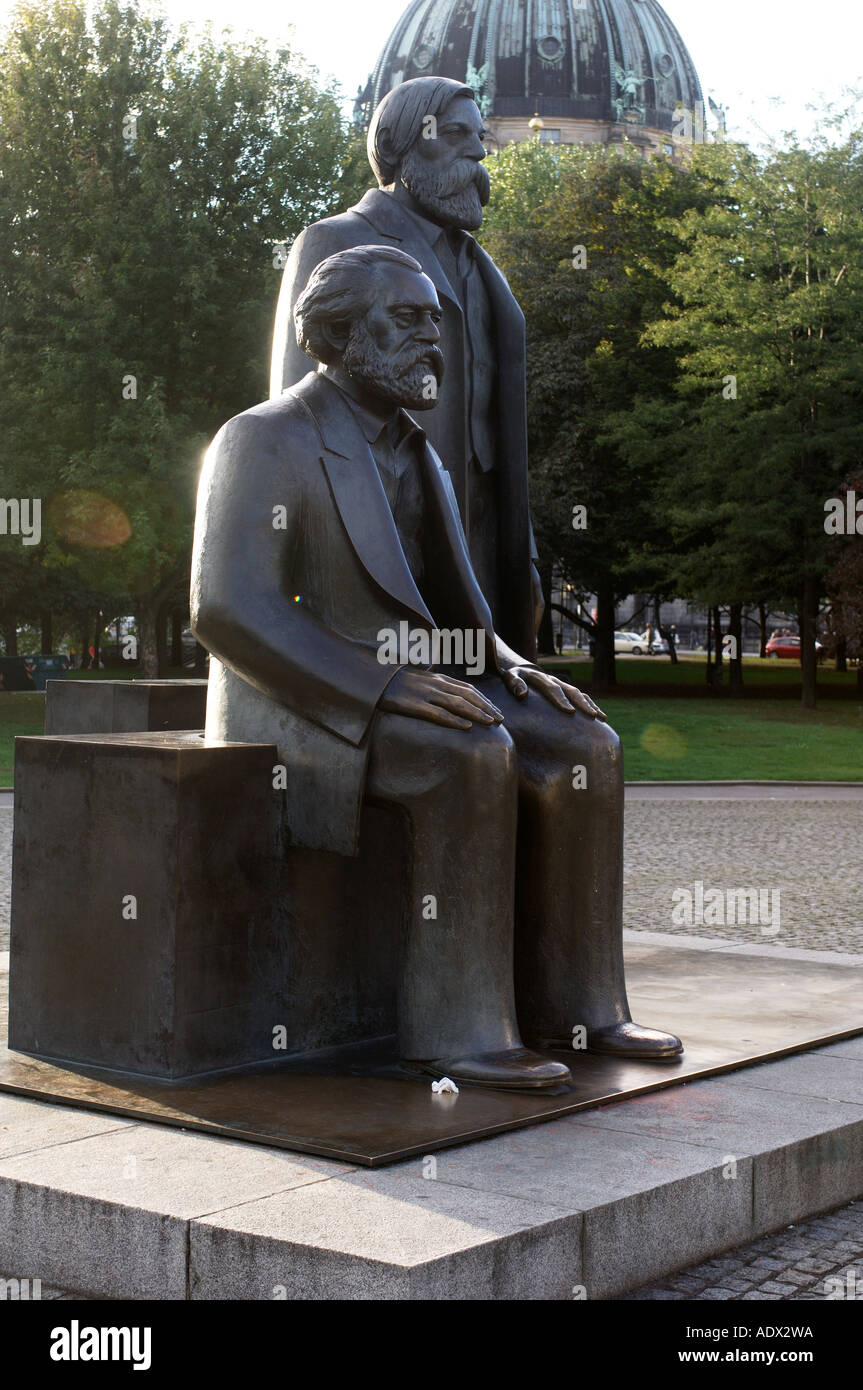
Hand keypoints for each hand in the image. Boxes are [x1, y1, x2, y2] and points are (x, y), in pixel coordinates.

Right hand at [380, 669, 503, 729]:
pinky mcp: (414, 705)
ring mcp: (425, 694)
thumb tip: (450, 697)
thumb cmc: (396, 682)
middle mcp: (436, 684)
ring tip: (491, 723)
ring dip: (476, 713)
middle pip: (467, 695)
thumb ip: (435, 687)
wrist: (374, 679)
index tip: (496, 710)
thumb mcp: (420, 680)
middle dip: (486, 707)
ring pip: (457, 704)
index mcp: (438, 678)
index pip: (468, 689)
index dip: (484, 700)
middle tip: (501, 719)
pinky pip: (437, 714)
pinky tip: (466, 727)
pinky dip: (454, 720)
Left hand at [501, 666, 606, 719]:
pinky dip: (591, 705)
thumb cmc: (513, 677)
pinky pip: (581, 697)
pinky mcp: (565, 690)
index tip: (570, 711)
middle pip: (571, 691)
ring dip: (590, 705)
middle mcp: (554, 680)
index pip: (552, 689)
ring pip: (579, 694)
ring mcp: (561, 684)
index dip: (561, 700)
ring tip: (601, 717)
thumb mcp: (509, 677)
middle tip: (593, 716)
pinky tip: (599, 716)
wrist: (519, 669)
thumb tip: (522, 694)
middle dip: (583, 704)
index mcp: (540, 678)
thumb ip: (514, 683)